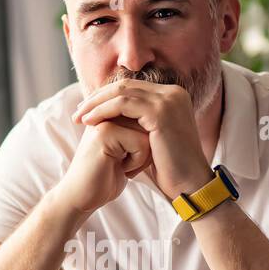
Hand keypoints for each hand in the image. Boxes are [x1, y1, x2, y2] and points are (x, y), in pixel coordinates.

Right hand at [54, 120, 152, 214]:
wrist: (80, 196)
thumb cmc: (105, 177)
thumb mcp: (125, 150)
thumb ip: (137, 131)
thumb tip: (162, 121)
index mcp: (110, 113)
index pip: (146, 118)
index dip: (145, 143)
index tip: (126, 157)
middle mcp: (106, 112)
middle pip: (149, 123)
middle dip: (145, 149)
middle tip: (124, 162)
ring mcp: (105, 120)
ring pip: (148, 133)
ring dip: (141, 156)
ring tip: (120, 164)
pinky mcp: (105, 132)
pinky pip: (142, 143)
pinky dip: (136, 162)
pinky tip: (119, 168)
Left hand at [72, 80, 212, 199]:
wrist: (190, 184)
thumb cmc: (170, 168)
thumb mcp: (151, 138)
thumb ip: (137, 123)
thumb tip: (113, 117)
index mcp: (172, 96)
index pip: (132, 87)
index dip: (106, 97)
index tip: (86, 111)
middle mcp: (173, 93)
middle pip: (125, 85)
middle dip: (98, 98)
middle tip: (77, 112)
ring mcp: (168, 100)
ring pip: (121, 92)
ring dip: (96, 104)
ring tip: (79, 118)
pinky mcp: (161, 111)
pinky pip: (123, 104)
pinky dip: (103, 110)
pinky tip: (90, 122)